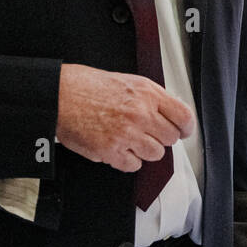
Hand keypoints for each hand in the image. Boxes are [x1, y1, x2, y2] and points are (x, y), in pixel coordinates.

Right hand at [55, 63, 194, 172]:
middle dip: (161, 137)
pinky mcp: (112, 151)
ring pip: (155, 154)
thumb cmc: (87, 86)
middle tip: (148, 133)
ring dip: (145, 150)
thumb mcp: (128, 81)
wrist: (60, 96)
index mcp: (147, 93)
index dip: (186, 127)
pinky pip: (134, 165)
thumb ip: (151, 97)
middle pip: (170, 138)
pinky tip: (119, 148)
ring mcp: (127, 134)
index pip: (183, 116)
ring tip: (130, 139)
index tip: (184, 131)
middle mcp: (140, 113)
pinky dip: (129, 161)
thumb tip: (168, 112)